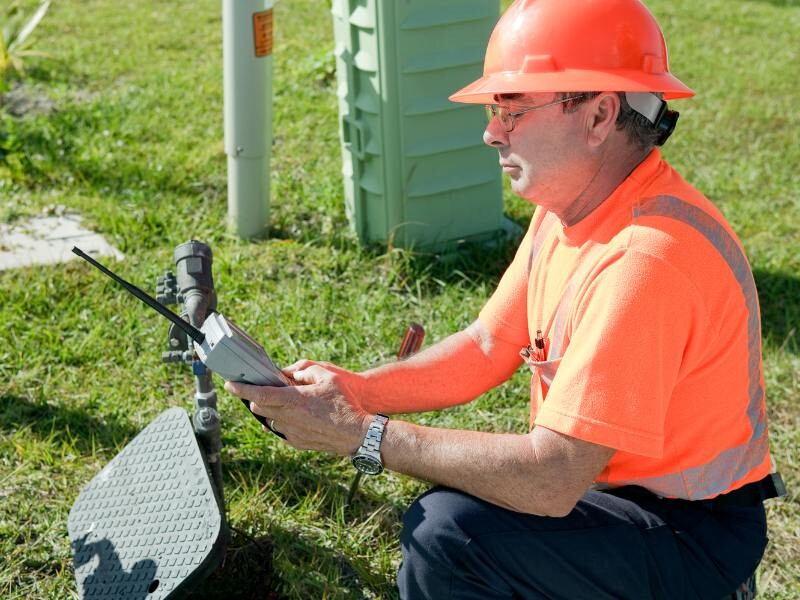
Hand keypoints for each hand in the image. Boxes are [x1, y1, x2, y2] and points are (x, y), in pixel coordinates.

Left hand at [224, 361, 370, 455]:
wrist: (356, 434)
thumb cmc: (344, 403)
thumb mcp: (329, 377)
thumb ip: (307, 372)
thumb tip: (291, 375)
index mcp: (293, 400)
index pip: (258, 394)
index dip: (241, 389)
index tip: (230, 385)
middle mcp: (287, 418)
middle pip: (259, 407)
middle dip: (257, 397)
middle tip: (264, 388)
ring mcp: (290, 432)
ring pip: (269, 419)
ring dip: (271, 410)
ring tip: (286, 402)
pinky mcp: (296, 442)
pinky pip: (281, 430)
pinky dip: (283, 421)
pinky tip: (297, 415)